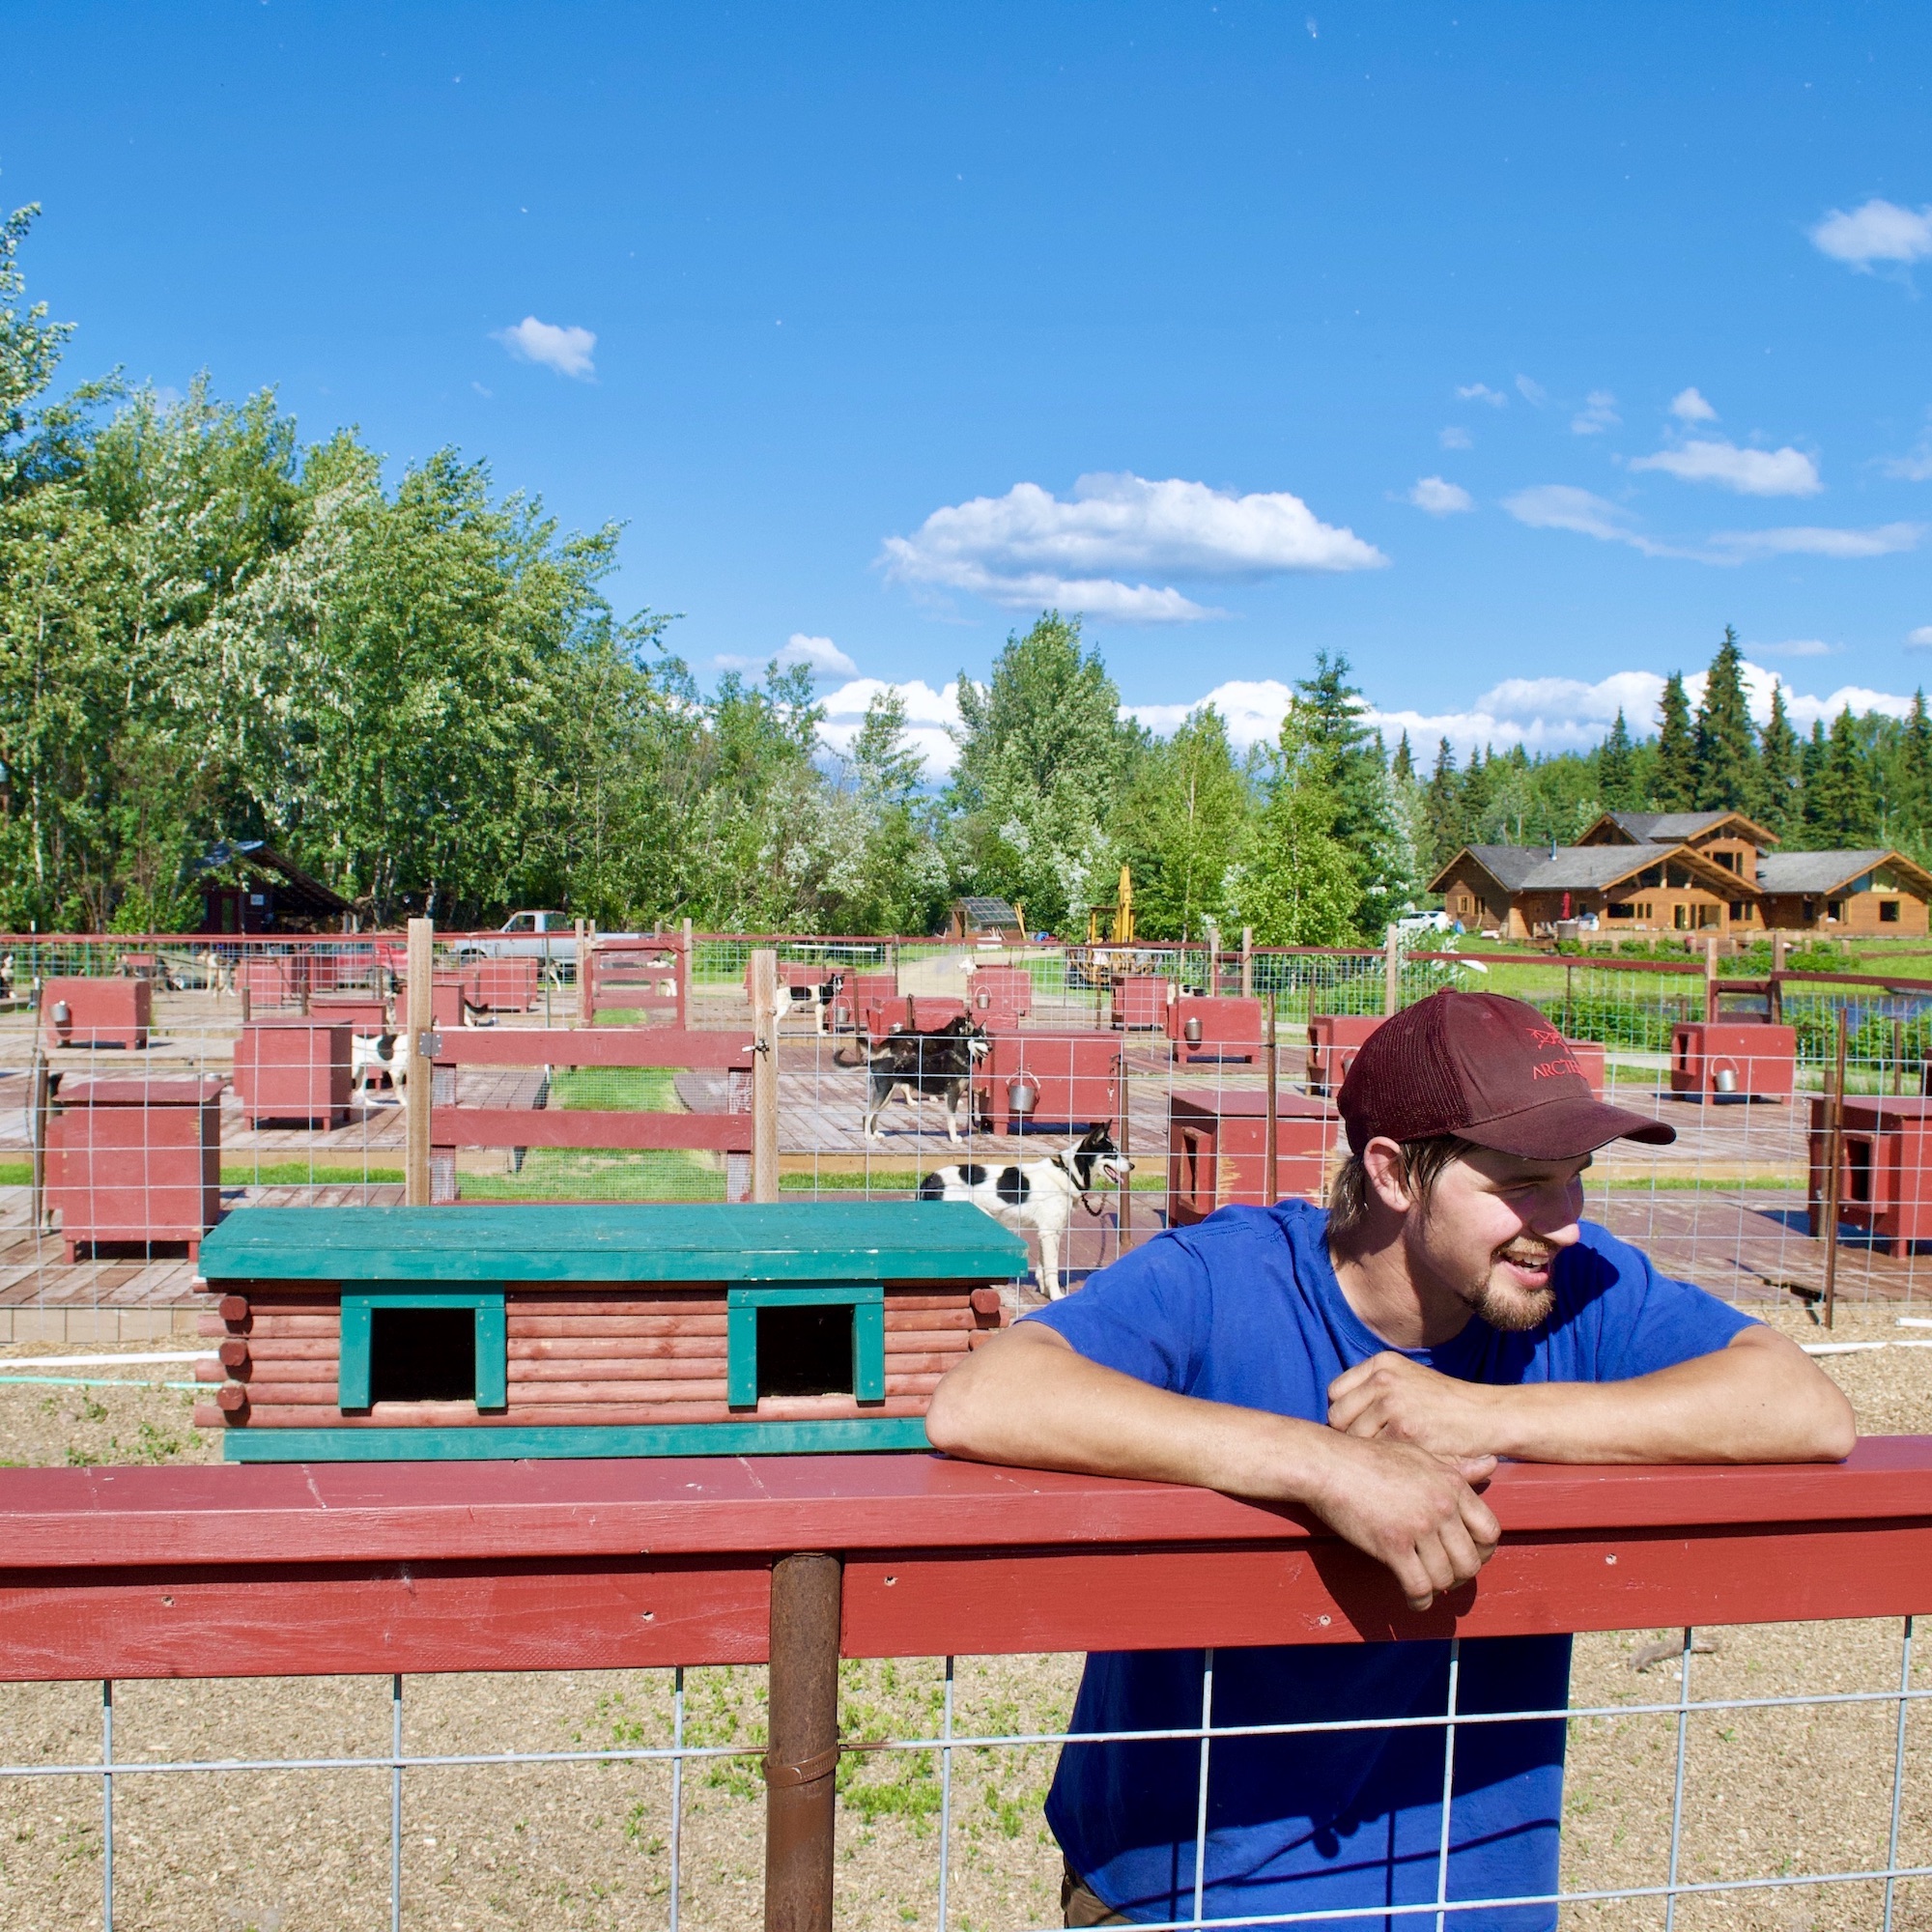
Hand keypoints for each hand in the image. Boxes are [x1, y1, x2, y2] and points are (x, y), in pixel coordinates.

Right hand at [1301, 1431, 1499, 1611]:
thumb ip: (1457, 1467)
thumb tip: (1491, 1464)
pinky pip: (1419, 1586)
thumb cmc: (1369, 1458)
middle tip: (1448, 1578)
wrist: (1328, 1464)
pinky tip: (1413, 1599)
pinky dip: (1419, 1600)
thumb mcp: (1418, 1455)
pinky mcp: (1393, 1545)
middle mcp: (1441, 1506)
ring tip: (1427, 1586)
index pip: (1489, 1531)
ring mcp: (1418, 1526)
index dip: (1483, 1551)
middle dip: (1461, 1576)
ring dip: (1437, 1589)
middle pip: (1470, 1560)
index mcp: (1451, 1484)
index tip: (1467, 1556)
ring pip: (1445, 1577)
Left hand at [1328, 1351, 1505, 1458]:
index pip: (1336, 1393)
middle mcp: (1384, 1379)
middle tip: (1369, 1448)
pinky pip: (1376, 1454)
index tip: (1358, 1428)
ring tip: (1385, 1457)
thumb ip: (1374, 1389)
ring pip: (1353, 1438)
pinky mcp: (1405, 1431)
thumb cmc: (1445, 1405)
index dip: (1344, 1415)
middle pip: (1338, 1417)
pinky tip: (1399, 1464)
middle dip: (1349, 1435)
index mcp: (1382, 1363)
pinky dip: (1385, 1463)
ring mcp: (1393, 1404)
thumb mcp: (1408, 1379)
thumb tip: (1335, 1413)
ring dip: (1366, 1452)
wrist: (1487, 1416)